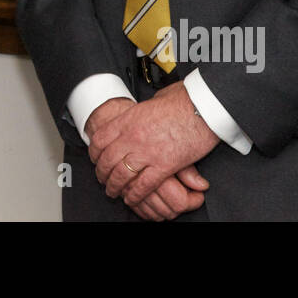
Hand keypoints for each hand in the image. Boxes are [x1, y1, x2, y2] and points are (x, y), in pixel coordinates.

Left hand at [87, 83, 219, 217]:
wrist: (202, 107)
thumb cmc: (183, 100)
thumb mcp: (154, 99)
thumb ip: (144, 109)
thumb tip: (145, 110)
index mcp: (129, 119)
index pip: (101, 138)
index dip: (94, 151)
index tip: (95, 157)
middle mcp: (133, 136)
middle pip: (107, 160)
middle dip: (102, 173)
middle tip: (102, 178)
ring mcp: (147, 152)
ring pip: (121, 175)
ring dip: (115, 186)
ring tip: (113, 191)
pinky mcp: (164, 165)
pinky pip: (143, 185)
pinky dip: (135, 194)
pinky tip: (132, 198)